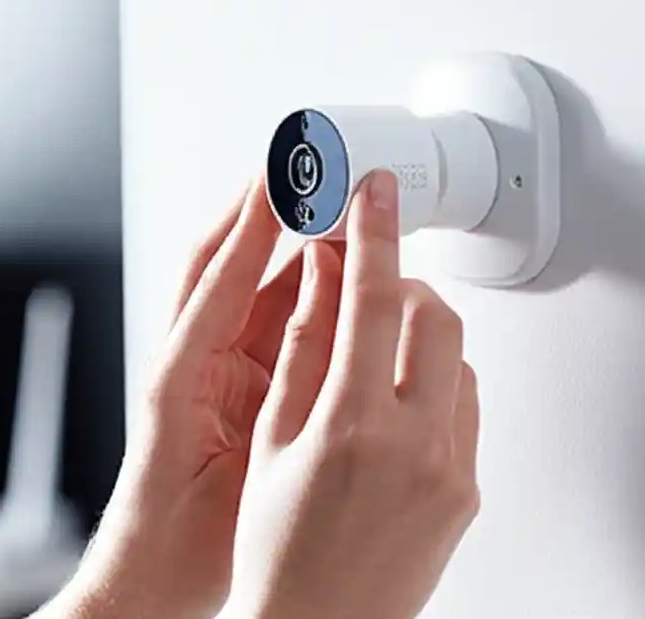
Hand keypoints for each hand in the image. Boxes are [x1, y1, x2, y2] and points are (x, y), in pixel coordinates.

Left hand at [44, 178, 301, 618]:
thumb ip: (233, 392)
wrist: (156, 574)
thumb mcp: (214, 466)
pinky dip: (299, 288)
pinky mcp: (237, 385)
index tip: (276, 176)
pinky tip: (332, 265)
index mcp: (179, 372)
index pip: (215, 279)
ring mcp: (215, 370)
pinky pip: (271, 322)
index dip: (248, 227)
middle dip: (262, 212)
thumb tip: (282, 330)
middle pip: (228, 264)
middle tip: (299, 162)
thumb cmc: (171, 532)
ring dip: (285, 242)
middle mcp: (194, 359)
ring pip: (253, 288)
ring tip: (321, 197)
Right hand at [223, 171, 480, 618]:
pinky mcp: (467, 490)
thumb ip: (301, 350)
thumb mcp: (272, 440)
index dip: (372, 233)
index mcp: (349, 424)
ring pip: (456, 360)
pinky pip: (464, 409)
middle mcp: (412, 442)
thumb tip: (315, 281)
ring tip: (371, 359)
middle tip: (366, 286)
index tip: (373, 192)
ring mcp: (449, 468)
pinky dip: (434, 387)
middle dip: (402, 286)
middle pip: (432, 317)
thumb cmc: (276, 548)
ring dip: (419, 338)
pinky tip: (393, 408)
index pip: (371, 299)